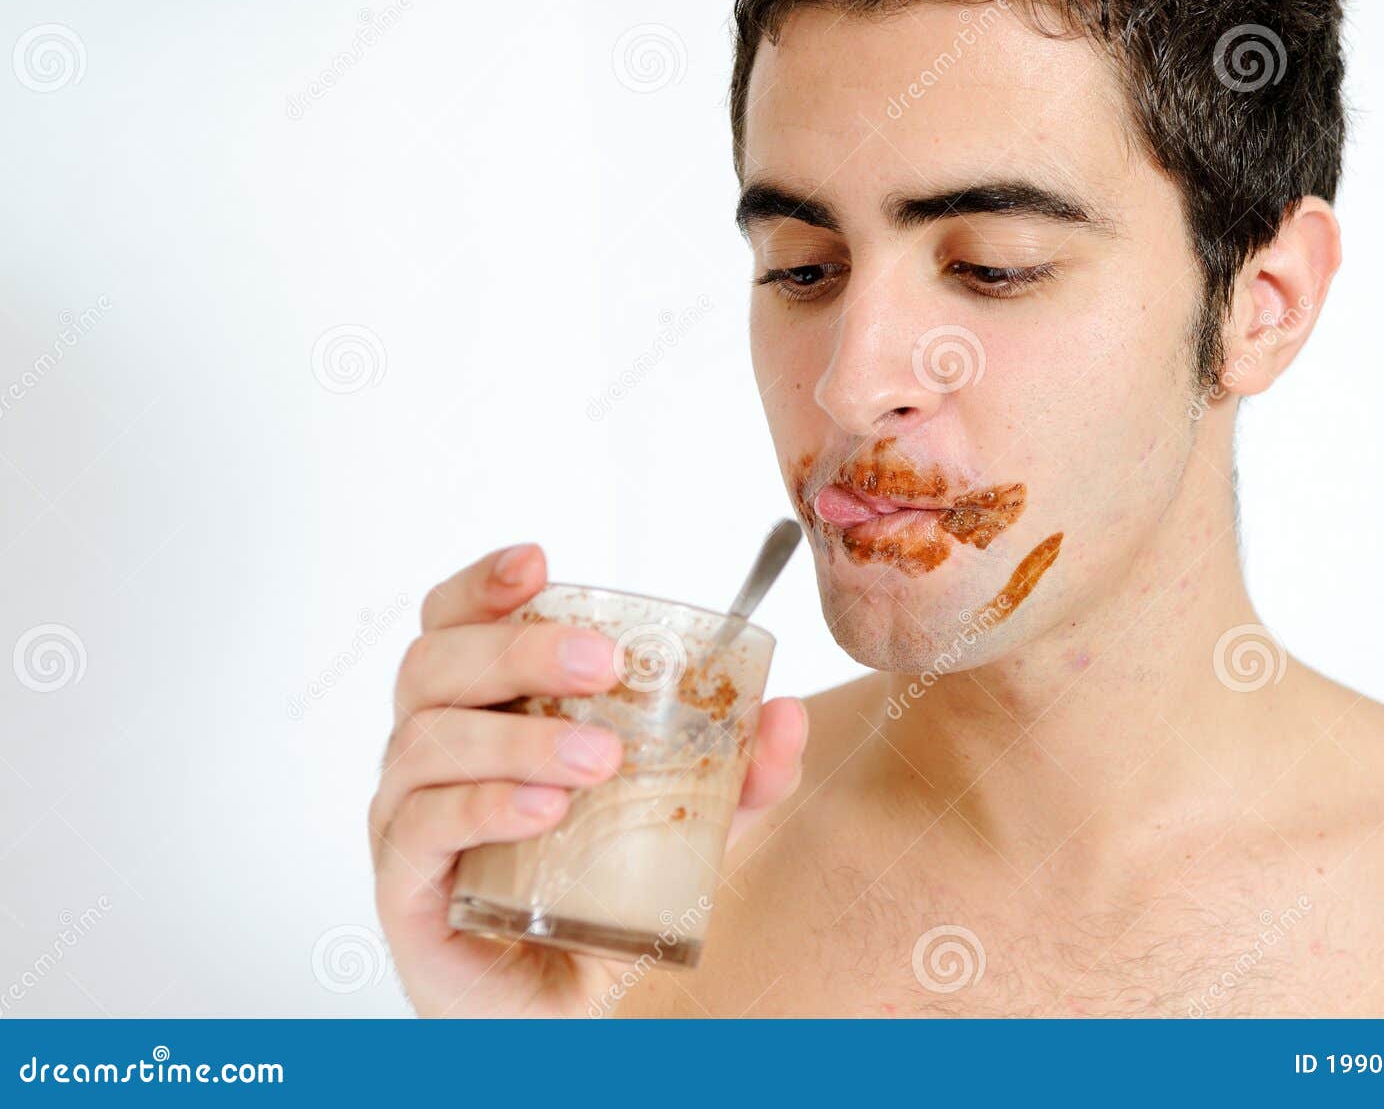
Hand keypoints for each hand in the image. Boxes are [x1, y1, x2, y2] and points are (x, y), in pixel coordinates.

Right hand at [369, 543, 807, 1016]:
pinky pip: (421, 828)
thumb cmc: (599, 896)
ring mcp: (406, 818)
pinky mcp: (406, 888)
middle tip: (604, 664)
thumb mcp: (686, 827)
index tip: (539, 562)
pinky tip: (545, 809)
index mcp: (479, 714)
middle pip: (435, 665)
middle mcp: (429, 753)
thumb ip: (736, 775)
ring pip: (427, 741)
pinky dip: (484, 806)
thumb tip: (785, 714)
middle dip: (517, 650)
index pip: (453, 624)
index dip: (483, 584)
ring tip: (598, 759)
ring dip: (516, 738)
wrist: (557, 1013)